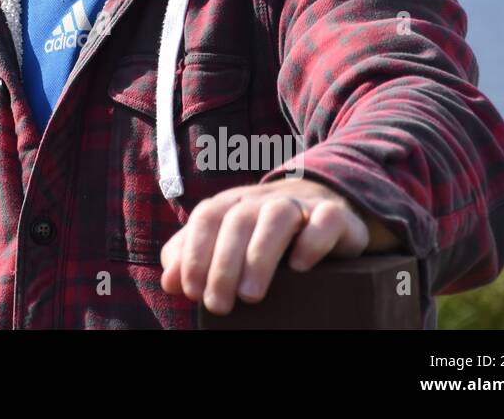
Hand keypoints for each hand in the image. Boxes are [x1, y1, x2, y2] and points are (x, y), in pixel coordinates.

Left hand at [159, 178, 401, 315]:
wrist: (321, 205)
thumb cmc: (262, 233)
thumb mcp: (226, 242)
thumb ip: (194, 256)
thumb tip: (169, 281)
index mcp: (233, 203)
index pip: (207, 217)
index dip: (195, 252)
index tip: (191, 291)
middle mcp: (263, 199)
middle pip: (238, 220)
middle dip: (224, 264)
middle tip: (218, 305)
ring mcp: (300, 203)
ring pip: (278, 217)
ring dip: (260, 255)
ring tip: (251, 295)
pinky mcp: (333, 215)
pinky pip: (325, 219)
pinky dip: (312, 240)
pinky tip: (300, 266)